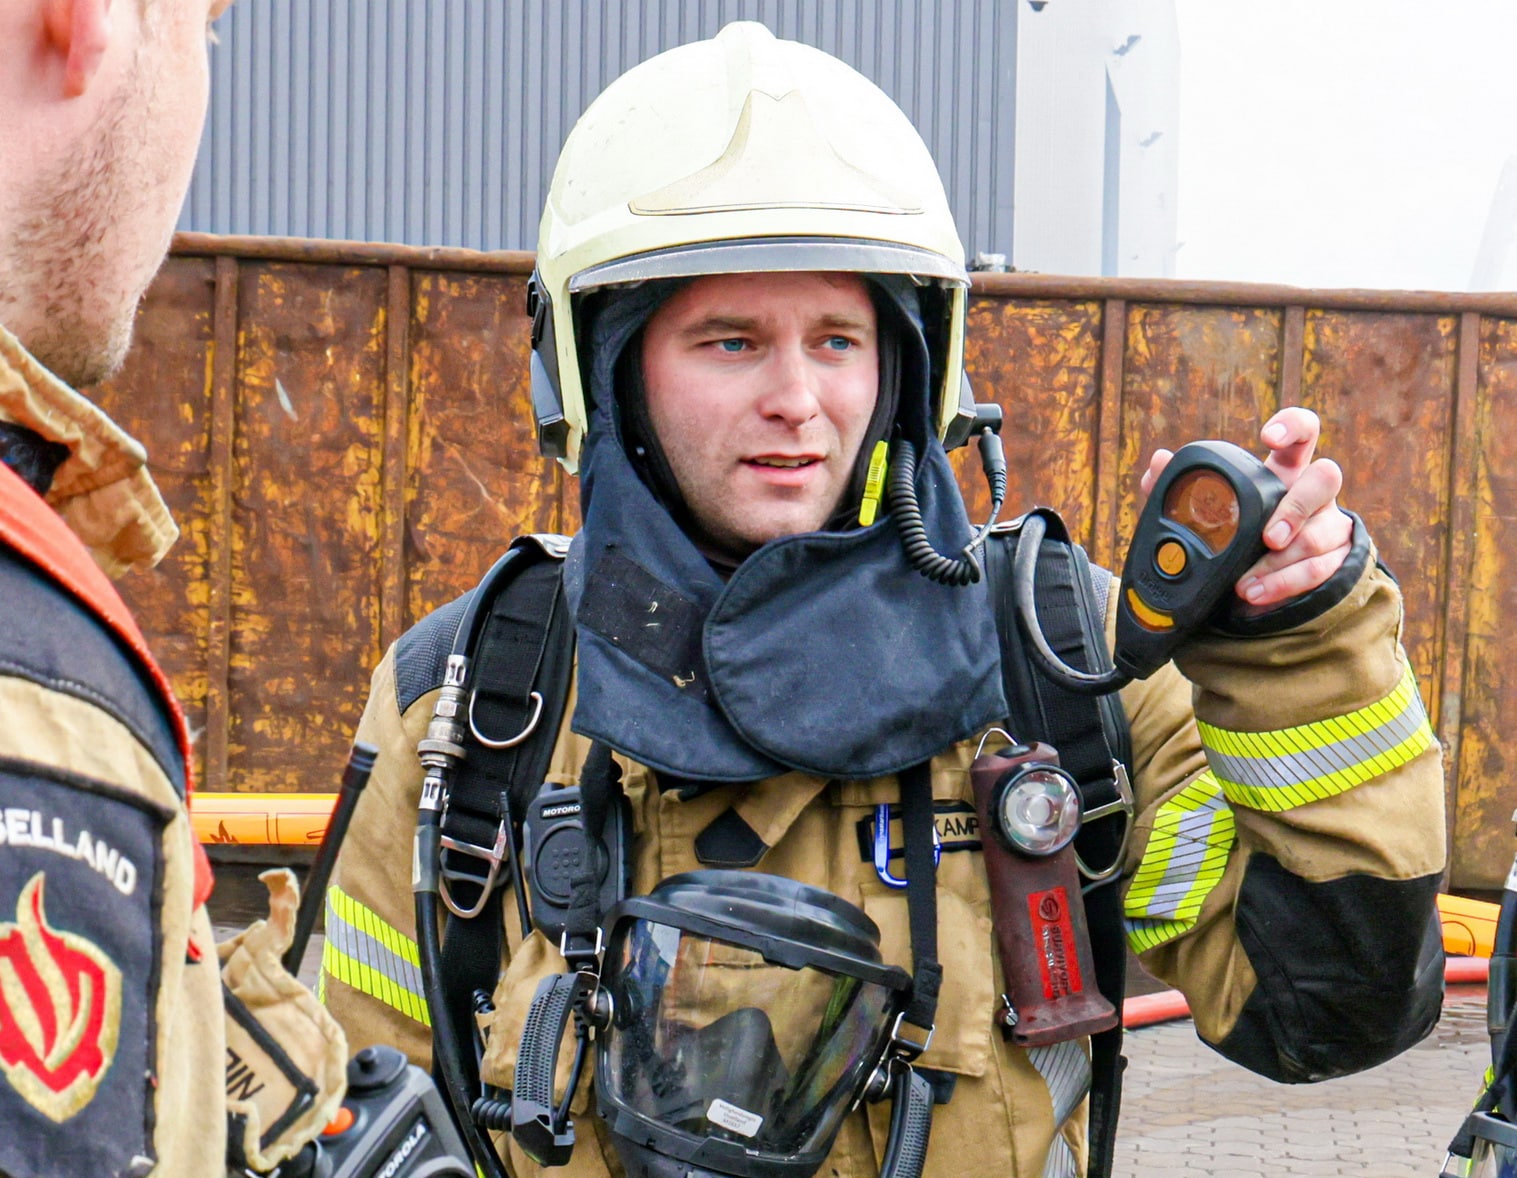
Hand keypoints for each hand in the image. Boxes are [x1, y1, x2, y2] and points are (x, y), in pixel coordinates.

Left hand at [1140, 408, 1352, 607]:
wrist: (1249, 587)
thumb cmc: (1232, 537)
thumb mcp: (1203, 513)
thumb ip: (1176, 488)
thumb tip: (1159, 461)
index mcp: (1283, 472)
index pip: (1304, 432)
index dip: (1293, 425)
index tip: (1268, 438)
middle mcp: (1313, 494)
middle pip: (1326, 477)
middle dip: (1296, 507)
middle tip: (1268, 538)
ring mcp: (1328, 525)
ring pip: (1319, 534)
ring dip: (1279, 564)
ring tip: (1245, 585)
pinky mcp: (1335, 559)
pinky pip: (1320, 569)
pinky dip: (1284, 584)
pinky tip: (1257, 593)